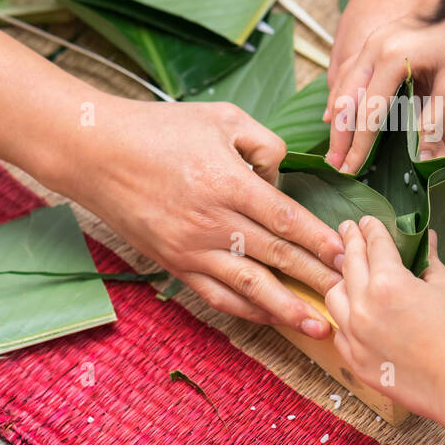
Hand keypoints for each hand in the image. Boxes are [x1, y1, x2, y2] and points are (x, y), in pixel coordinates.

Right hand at [60, 96, 343, 337]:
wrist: (95, 152)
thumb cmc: (160, 129)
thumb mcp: (222, 118)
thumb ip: (265, 144)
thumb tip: (283, 178)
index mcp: (228, 183)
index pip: (286, 219)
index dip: (319, 240)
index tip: (346, 254)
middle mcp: (211, 222)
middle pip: (276, 257)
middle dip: (316, 279)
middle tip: (349, 295)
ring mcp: (191, 249)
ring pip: (249, 287)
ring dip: (287, 309)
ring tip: (319, 326)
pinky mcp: (174, 264)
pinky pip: (216, 296)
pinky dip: (246, 310)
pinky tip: (271, 318)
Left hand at [326, 216, 444, 444]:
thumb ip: (430, 262)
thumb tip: (428, 240)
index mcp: (388, 283)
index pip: (375, 245)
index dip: (372, 229)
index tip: (368, 220)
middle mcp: (363, 306)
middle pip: (350, 264)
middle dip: (350, 242)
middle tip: (349, 229)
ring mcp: (355, 336)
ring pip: (335, 297)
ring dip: (342, 279)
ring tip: (348, 271)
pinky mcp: (355, 361)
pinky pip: (340, 331)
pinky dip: (345, 317)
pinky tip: (353, 311)